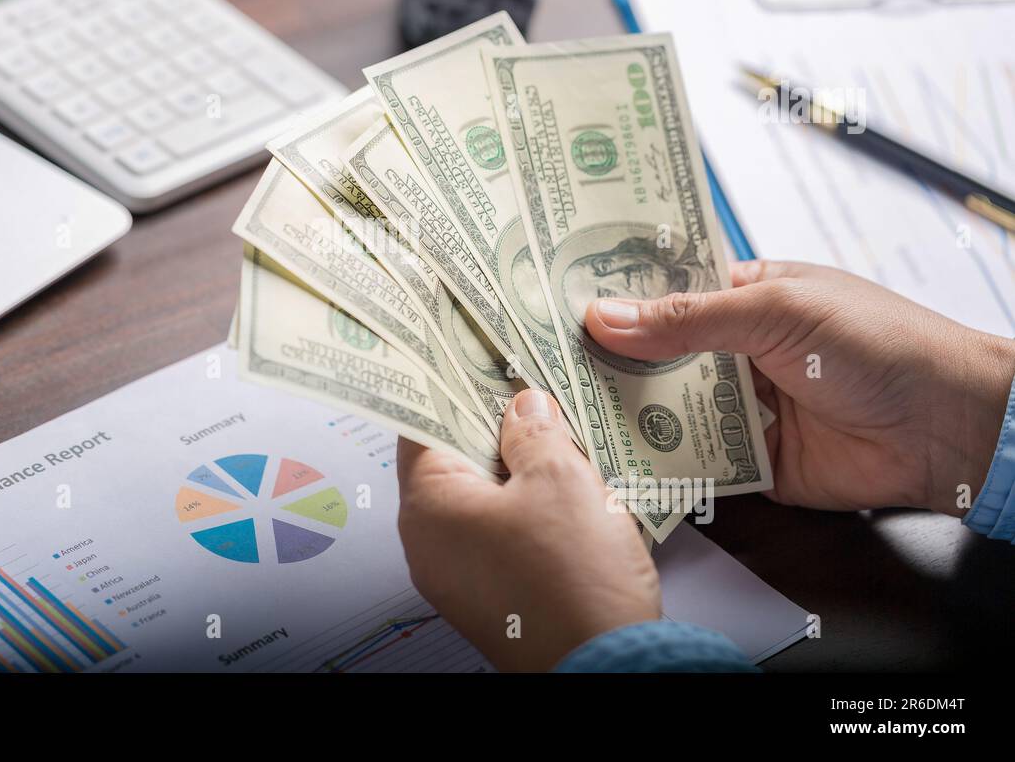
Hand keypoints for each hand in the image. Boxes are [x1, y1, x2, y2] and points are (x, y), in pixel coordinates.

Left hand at [397, 389, 657, 671]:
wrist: (610, 670)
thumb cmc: (575, 582)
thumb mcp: (561, 479)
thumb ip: (535, 431)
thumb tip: (524, 407)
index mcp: (428, 506)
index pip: (422, 425)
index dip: (454, 388)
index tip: (477, 361)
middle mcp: (428, 544)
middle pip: (450, 462)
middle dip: (493, 428)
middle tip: (531, 394)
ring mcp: (457, 577)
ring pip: (478, 500)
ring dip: (515, 470)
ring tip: (559, 442)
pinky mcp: (490, 598)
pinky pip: (497, 536)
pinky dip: (524, 511)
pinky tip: (564, 497)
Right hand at [583, 260, 1013, 515]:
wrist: (947, 428)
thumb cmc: (879, 343)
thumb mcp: (776, 311)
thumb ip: (687, 320)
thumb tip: (604, 316)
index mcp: (747, 297)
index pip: (665, 294)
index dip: (615, 297)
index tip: (552, 299)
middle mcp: (738, 353)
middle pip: (657, 356)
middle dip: (607, 361)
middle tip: (540, 363)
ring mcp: (744, 409)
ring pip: (668, 410)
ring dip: (626, 412)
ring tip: (560, 410)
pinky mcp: (752, 464)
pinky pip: (695, 462)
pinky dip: (661, 463)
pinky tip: (612, 460)